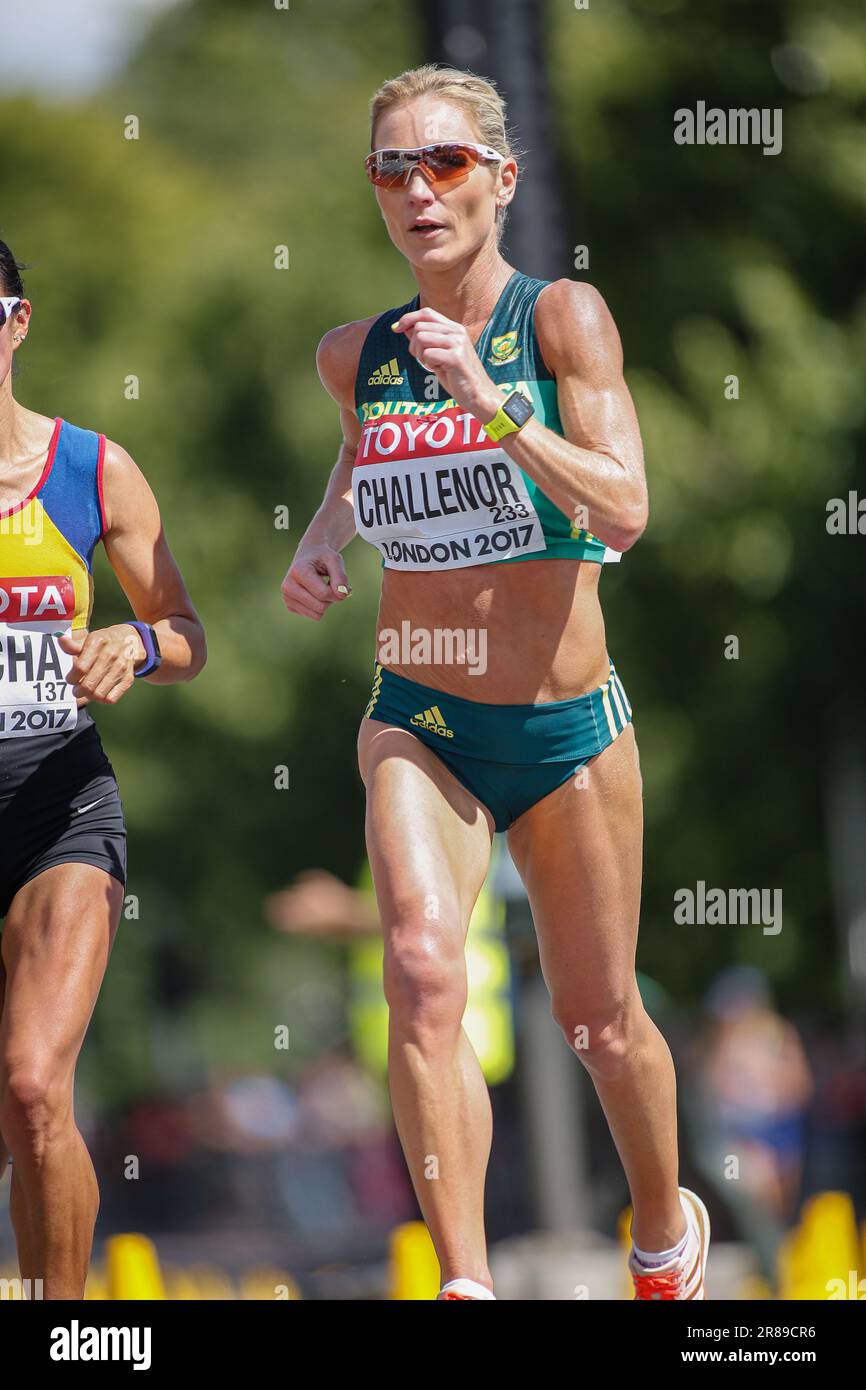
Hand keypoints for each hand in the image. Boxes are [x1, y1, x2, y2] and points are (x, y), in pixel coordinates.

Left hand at [58, 624, 145, 706]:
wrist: (130, 642)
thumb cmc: (104, 643)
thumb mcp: (88, 640)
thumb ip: (73, 645)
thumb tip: (61, 640)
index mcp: (98, 643)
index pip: (80, 668)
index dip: (72, 678)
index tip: (70, 679)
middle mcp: (111, 655)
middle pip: (89, 684)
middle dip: (78, 691)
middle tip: (76, 690)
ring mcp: (121, 668)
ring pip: (99, 694)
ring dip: (90, 696)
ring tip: (87, 691)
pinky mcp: (128, 679)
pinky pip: (111, 699)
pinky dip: (102, 699)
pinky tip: (99, 693)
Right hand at [281, 545, 351, 621]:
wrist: (308, 556)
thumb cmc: (323, 558)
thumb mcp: (335, 560)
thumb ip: (341, 577)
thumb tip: (343, 595)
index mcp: (298, 572)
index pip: (323, 594)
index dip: (338, 592)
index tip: (340, 582)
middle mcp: (287, 586)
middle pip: (320, 607)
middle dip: (332, 598)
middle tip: (330, 584)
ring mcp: (287, 598)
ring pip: (317, 615)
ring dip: (326, 603)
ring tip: (322, 587)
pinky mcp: (290, 606)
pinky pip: (314, 616)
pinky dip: (320, 606)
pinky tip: (315, 593)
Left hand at [391, 308, 500, 422]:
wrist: (478, 394)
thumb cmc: (457, 377)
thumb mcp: (438, 355)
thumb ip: (424, 340)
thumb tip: (403, 327)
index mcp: (454, 328)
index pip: (426, 313)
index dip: (408, 318)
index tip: (396, 329)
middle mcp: (457, 332)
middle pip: (420, 327)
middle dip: (413, 345)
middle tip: (423, 360)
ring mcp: (457, 343)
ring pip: (421, 338)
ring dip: (420, 355)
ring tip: (433, 365)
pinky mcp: (456, 357)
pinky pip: (428, 354)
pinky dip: (428, 364)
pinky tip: (439, 370)